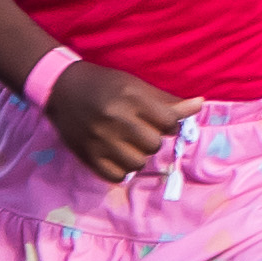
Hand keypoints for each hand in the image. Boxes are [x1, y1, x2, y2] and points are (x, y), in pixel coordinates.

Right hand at [43, 56, 192, 181]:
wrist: (62, 88)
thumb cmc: (105, 84)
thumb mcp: (136, 85)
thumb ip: (167, 100)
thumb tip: (199, 105)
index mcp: (131, 98)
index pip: (169, 123)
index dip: (169, 124)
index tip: (160, 120)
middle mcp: (116, 120)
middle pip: (154, 144)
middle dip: (152, 139)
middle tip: (141, 131)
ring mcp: (100, 140)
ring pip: (138, 163)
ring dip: (138, 155)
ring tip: (129, 144)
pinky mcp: (88, 155)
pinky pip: (117, 176)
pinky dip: (121, 169)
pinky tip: (117, 155)